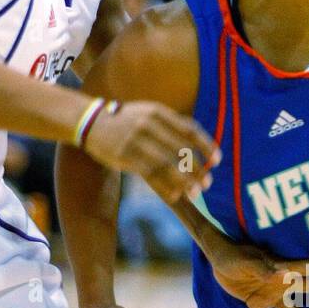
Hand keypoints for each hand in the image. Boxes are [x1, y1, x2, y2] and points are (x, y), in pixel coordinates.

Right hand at [85, 101, 220, 204]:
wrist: (92, 121)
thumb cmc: (126, 120)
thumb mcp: (149, 113)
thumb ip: (171, 125)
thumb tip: (198, 145)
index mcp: (159, 112)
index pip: (189, 129)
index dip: (206, 145)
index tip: (216, 160)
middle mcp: (149, 124)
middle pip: (180, 149)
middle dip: (197, 168)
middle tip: (207, 182)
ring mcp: (136, 140)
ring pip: (167, 164)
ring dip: (184, 181)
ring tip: (196, 192)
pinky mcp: (126, 155)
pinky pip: (150, 174)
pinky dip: (164, 186)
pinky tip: (175, 196)